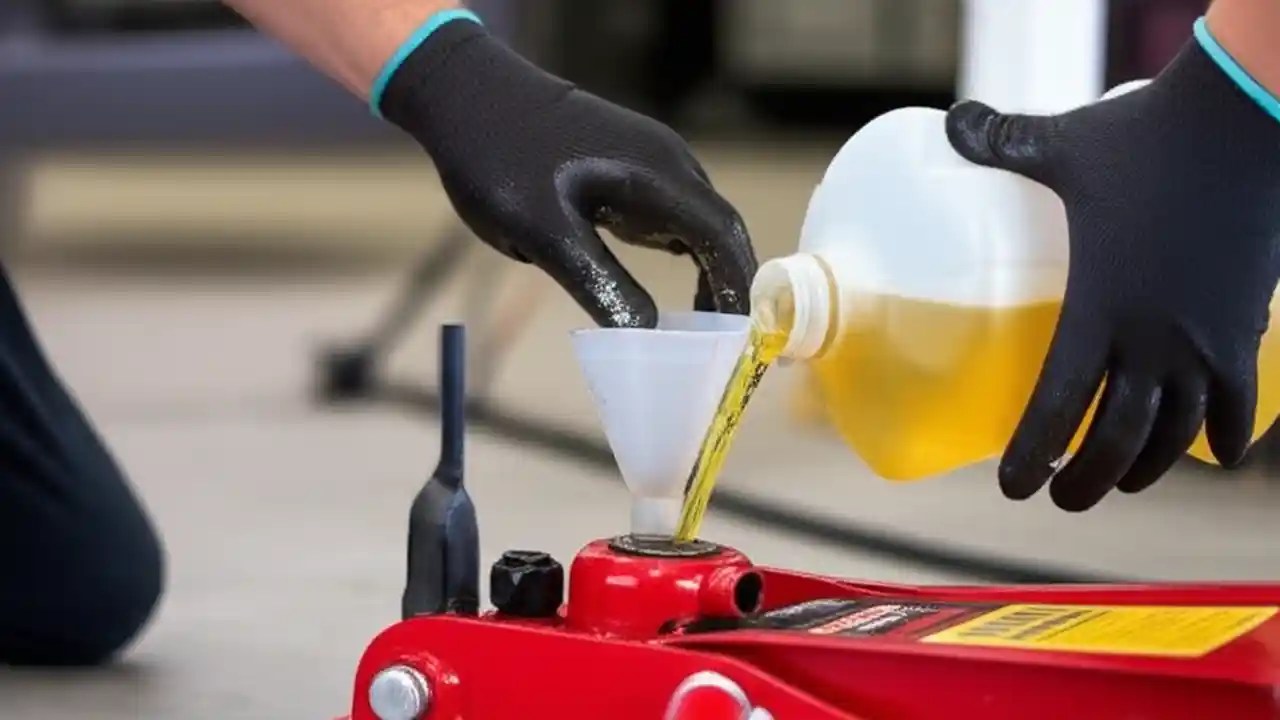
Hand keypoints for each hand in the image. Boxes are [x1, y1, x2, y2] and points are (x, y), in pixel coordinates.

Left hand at [379, 19, 755, 327]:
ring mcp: (653, 160)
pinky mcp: (633, 164)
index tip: (739, 340)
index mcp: (657, 175)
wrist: (466, 94)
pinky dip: (683, 253)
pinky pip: (675, 214)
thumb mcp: (544, 234)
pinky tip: (670, 289)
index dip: (738, 289)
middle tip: (720, 348)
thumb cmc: (499, 160)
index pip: (723, 236)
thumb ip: (601, 284)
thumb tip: (650, 336)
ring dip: (707, 272)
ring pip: (700, 223)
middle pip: (721, 230)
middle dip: (727, 288)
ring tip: (699, 331)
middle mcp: (668, 163)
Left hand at [946, 38, 1279, 509]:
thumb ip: (1000, 141)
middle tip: (1059, 499)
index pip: (1058, 404)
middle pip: (1119, 437)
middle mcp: (1155, 336)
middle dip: (1086, 480)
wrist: (1246, 116)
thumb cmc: (1148, 133)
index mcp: (1099, 305)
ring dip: (1148, 467)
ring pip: (1178, 430)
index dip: (1034, 454)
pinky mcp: (1248, 324)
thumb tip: (949, 121)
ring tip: (1123, 482)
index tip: (1013, 488)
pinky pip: (1238, 400)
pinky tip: (1216, 451)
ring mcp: (1207, 336)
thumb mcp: (1061, 144)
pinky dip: (1226, 433)